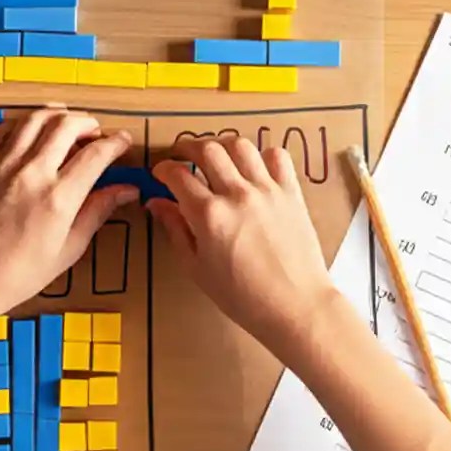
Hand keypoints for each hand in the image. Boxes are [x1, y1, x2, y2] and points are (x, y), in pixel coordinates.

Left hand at [0, 108, 137, 308]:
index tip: (123, 142)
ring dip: (59, 114)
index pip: (95, 154)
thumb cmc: (19, 273)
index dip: (115, 143)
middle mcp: (32, 172)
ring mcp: (4, 164)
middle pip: (67, 125)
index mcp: (58, 198)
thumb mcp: (68, 249)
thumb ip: (97, 211)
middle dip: (89, 123)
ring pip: (37, 118)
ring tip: (69, 125)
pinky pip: (6, 127)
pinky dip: (26, 121)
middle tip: (97, 134)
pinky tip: (34, 131)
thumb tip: (127, 190)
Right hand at [147, 136, 339, 355]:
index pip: (177, 175)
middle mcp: (237, 194)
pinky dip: (262, 155)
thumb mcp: (197, 268)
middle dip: (188, 147)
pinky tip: (254, 167)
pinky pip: (277, 156)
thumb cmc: (242, 297)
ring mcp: (267, 190)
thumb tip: (157, 205)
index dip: (163, 169)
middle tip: (182, 155)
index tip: (160, 172)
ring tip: (216, 156)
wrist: (294, 306)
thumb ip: (176, 230)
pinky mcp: (291, 193)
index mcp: (209, 215)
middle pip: (207, 149)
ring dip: (222, 145)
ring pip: (240, 145)